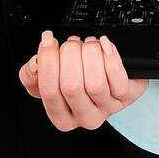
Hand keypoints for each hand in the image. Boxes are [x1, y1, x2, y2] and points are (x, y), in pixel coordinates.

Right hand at [19, 30, 148, 130]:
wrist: (112, 81)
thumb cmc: (78, 80)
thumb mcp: (50, 79)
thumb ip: (33, 74)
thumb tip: (35, 63)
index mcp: (62, 117)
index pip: (49, 91)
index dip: (47, 61)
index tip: (48, 40)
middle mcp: (85, 117)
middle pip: (71, 86)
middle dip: (68, 54)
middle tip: (71, 44)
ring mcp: (107, 108)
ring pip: (95, 82)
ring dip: (89, 53)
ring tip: (87, 46)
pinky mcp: (126, 96)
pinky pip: (117, 76)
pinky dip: (109, 55)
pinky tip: (104, 45)